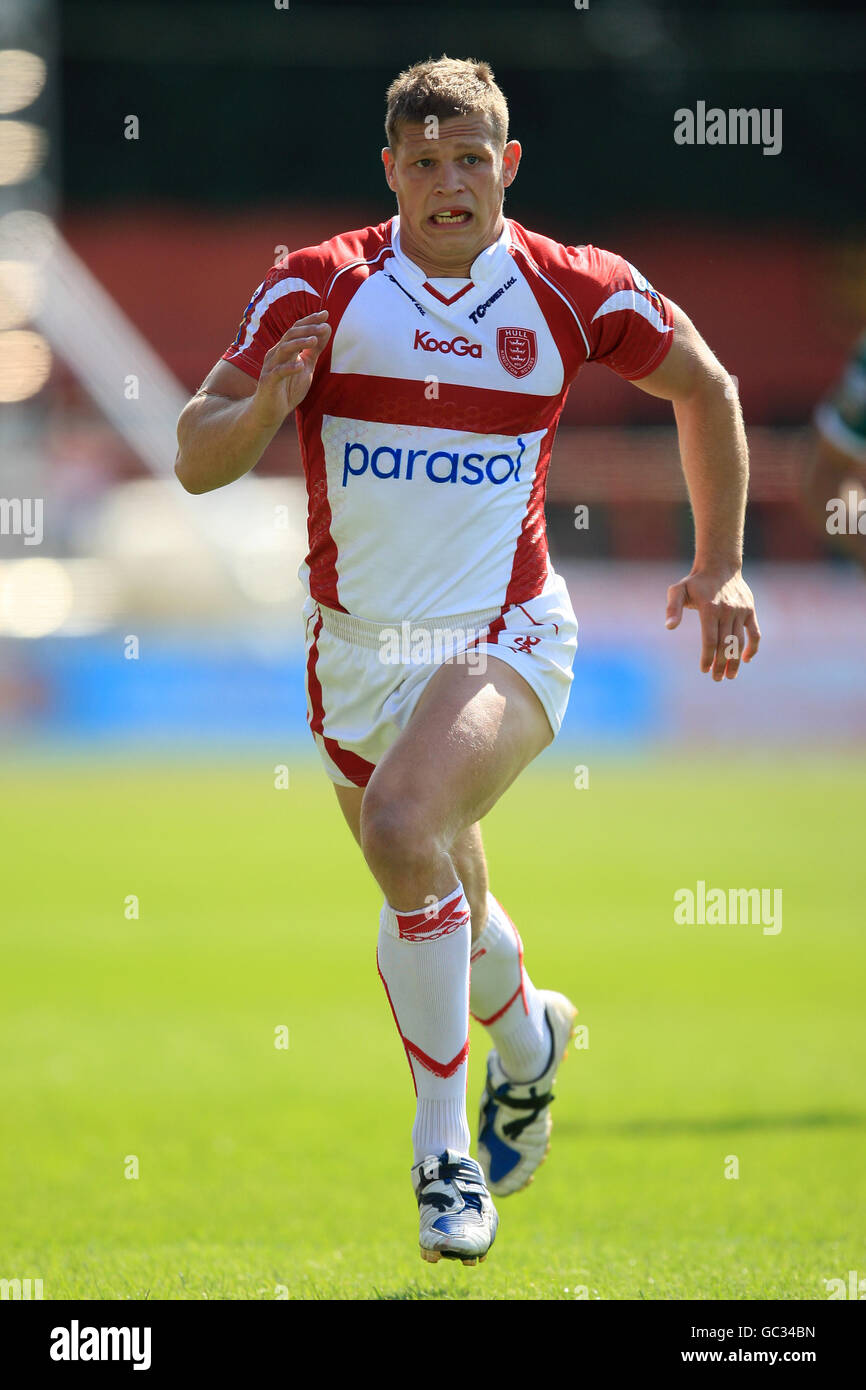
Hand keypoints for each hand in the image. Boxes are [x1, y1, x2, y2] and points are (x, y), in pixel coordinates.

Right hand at [250, 310, 330, 428]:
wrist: (270, 412)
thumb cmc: (288, 388)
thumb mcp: (305, 366)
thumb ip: (314, 350)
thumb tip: (326, 329)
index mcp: (285, 349)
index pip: (297, 329)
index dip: (310, 320)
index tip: (326, 313)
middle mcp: (276, 354)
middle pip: (290, 335)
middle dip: (308, 329)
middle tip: (323, 326)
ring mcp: (271, 367)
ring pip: (283, 349)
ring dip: (299, 343)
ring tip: (314, 340)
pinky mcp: (268, 381)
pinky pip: (278, 372)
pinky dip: (289, 367)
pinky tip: (300, 365)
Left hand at [665, 568, 760, 679]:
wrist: (720, 566)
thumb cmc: (695, 582)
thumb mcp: (678, 591)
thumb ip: (672, 608)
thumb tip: (669, 627)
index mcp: (709, 608)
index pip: (709, 640)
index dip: (707, 657)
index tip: (704, 670)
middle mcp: (727, 611)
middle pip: (724, 645)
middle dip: (721, 665)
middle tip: (717, 678)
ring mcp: (740, 612)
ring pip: (739, 642)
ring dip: (735, 661)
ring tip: (730, 676)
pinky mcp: (750, 611)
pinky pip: (755, 633)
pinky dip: (753, 647)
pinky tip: (746, 659)